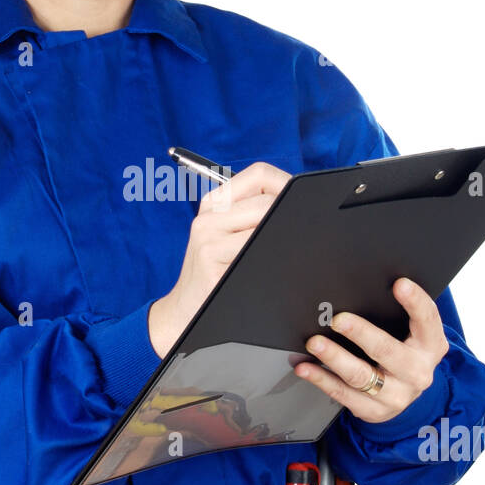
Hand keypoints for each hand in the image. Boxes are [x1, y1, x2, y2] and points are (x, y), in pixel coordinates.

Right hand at [148, 162, 291, 357]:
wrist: (184, 310)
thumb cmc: (216, 272)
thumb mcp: (225, 236)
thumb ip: (255, 213)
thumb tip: (300, 201)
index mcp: (214, 204)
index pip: (259, 174)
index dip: (286, 184)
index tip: (299, 203)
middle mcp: (208, 218)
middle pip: (268, 201)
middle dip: (290, 218)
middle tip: (298, 236)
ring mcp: (208, 242)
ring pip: (266, 226)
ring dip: (283, 241)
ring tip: (282, 256)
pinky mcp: (213, 266)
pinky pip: (259, 254)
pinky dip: (273, 262)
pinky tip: (269, 272)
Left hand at [293, 278, 448, 424]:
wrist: (406, 394)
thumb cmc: (404, 352)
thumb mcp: (412, 334)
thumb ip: (397, 315)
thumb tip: (358, 290)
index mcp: (431, 346)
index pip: (427, 320)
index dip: (415, 301)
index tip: (400, 284)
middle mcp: (417, 372)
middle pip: (387, 350)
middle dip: (361, 333)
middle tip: (337, 320)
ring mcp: (397, 395)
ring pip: (361, 375)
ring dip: (334, 357)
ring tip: (314, 343)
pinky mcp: (374, 411)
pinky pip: (343, 394)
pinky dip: (321, 379)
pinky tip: (305, 367)